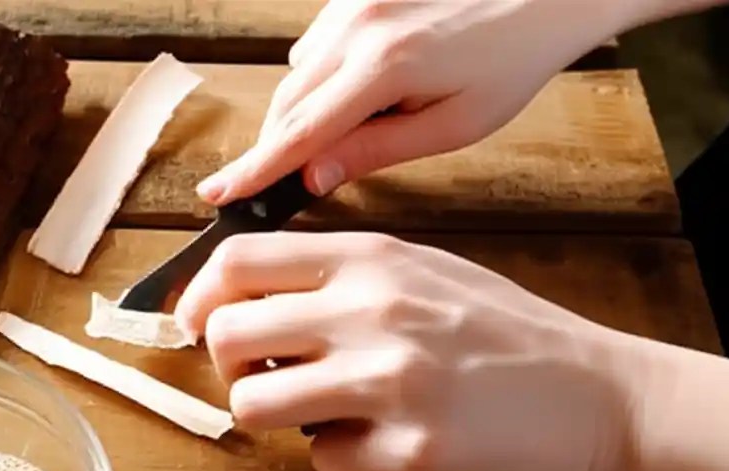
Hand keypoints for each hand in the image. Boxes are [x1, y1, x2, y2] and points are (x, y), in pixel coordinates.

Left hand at [173, 232, 644, 470]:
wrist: (608, 398)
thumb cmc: (511, 335)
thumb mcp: (426, 271)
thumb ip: (341, 276)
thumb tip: (246, 299)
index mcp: (373, 258)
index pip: (239, 261)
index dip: (197, 297)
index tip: (197, 325)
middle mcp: (372, 310)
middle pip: (226, 334)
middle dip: (227, 367)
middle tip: (263, 379)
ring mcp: (391, 380)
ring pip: (252, 405)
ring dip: (273, 417)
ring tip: (321, 413)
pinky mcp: (412, 449)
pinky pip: (324, 461)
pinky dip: (342, 460)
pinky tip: (384, 446)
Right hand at [196, 0, 631, 204]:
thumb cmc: (512, 59)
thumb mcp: (454, 124)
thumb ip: (377, 149)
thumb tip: (315, 177)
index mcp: (384, 68)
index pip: (300, 132)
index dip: (254, 169)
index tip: (217, 193)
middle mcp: (357, 28)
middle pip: (287, 101)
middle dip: (281, 144)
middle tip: (290, 179)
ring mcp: (352, 2)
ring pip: (299, 71)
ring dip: (309, 106)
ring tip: (362, 118)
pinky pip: (317, 40)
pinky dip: (327, 69)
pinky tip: (370, 76)